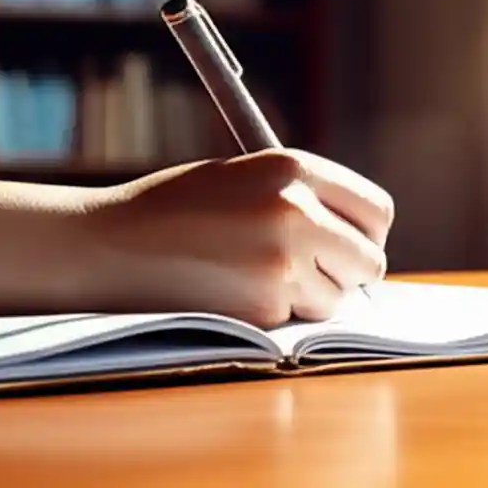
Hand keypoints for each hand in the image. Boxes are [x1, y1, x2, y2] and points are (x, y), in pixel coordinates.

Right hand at [81, 149, 393, 327]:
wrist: (111, 243)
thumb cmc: (177, 207)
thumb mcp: (248, 176)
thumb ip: (305, 198)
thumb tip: (360, 239)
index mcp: (295, 168)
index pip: (377, 210)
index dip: (367, 233)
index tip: (352, 243)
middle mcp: (297, 212)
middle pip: (370, 261)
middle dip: (350, 272)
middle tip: (318, 271)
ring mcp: (282, 262)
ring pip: (337, 298)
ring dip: (311, 297)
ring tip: (258, 274)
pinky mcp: (262, 306)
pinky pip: (296, 318)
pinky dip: (276, 313)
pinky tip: (234, 290)